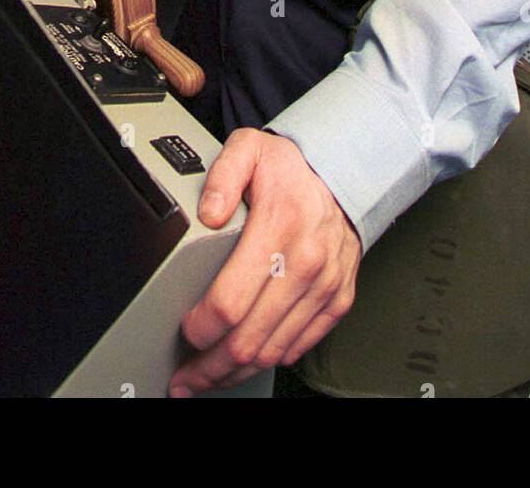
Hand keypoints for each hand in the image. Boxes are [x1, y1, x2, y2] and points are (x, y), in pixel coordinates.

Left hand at [169, 130, 360, 396]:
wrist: (345, 174)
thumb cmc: (292, 169)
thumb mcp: (249, 150)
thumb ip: (222, 175)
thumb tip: (207, 212)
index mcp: (280, 226)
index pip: (231, 301)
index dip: (201, 327)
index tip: (185, 331)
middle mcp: (306, 262)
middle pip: (249, 338)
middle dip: (210, 367)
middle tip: (185, 378)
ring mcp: (325, 285)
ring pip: (273, 351)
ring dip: (236, 372)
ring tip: (208, 377)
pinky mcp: (338, 300)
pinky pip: (300, 345)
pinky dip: (271, 359)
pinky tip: (248, 361)